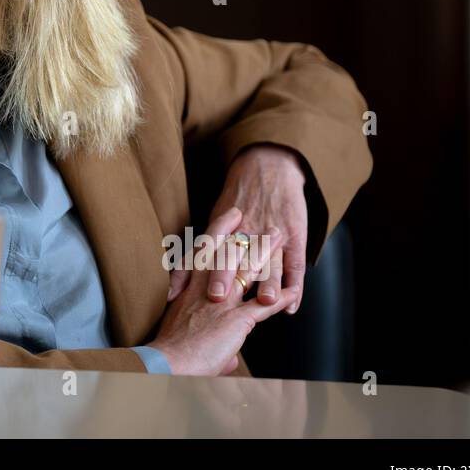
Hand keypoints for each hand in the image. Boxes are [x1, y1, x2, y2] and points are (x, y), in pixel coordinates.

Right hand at [148, 205, 298, 375]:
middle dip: (244, 232)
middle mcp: (205, 288)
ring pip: (246, 269)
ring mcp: (222, 302)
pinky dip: (280, 297)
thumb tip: (229, 358)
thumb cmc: (170, 351)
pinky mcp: (237, 320)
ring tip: (278, 237)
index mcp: (190, 289)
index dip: (219, 230)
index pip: (205, 251)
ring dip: (265, 253)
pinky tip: (293, 291)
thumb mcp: (183, 334)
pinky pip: (263, 305)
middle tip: (257, 216)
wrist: (167, 362)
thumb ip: (210, 339)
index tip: (229, 215)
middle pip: (227, 251)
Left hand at [168, 143, 309, 314]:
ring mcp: (272, 233)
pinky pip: (295, 264)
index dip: (190, 269)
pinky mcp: (295, 237)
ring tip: (264, 301)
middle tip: (217, 296)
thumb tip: (174, 286)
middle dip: (224, 275)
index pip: (203, 249)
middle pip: (233, 254)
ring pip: (268, 260)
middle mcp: (246, 230)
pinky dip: (294, 286)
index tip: (178, 292)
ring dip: (267, 281)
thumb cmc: (240, 199)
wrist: (270, 165)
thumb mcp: (217, 217)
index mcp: (223, 226)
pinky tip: (290, 305)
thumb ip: (199, 251)